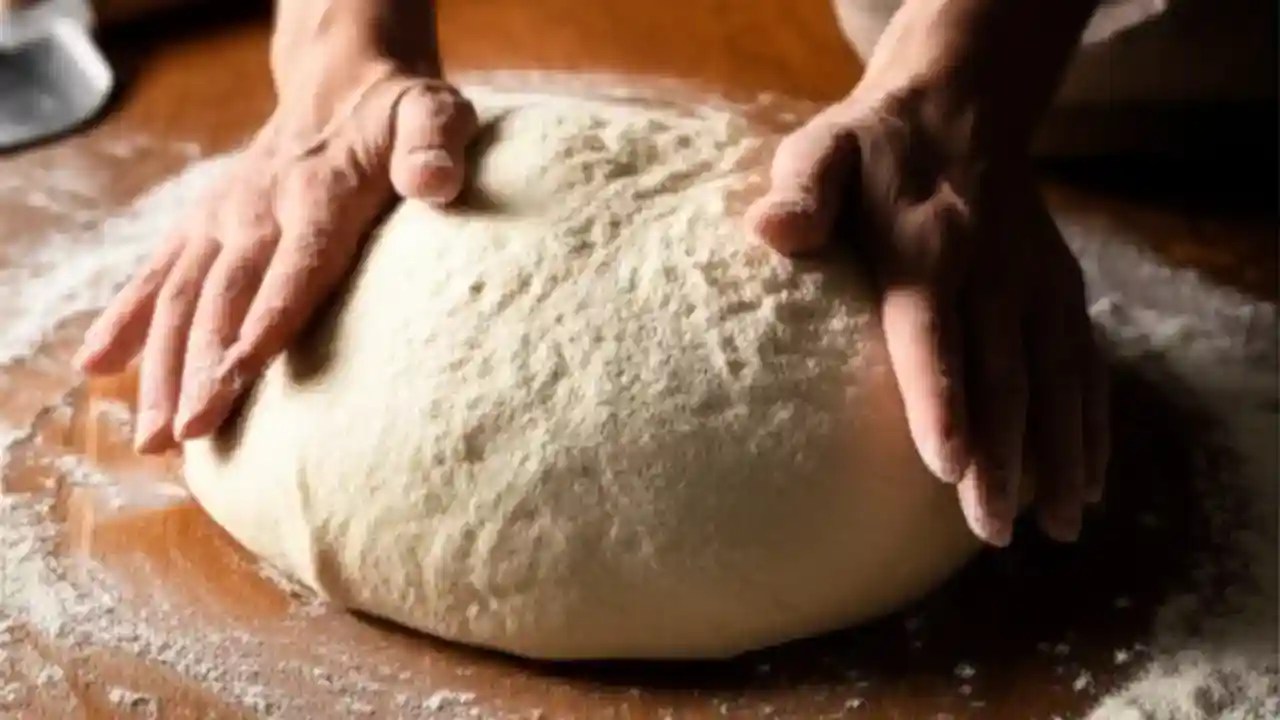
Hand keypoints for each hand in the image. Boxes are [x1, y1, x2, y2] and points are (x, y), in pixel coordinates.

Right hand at [75, 39, 477, 452]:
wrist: (339, 88)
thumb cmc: (399, 118)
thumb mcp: (431, 114)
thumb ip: (433, 144)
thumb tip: (436, 180)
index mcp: (321, 192)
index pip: (296, 261)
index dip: (269, 315)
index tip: (241, 369)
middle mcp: (259, 207)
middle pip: (227, 293)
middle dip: (202, 364)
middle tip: (189, 431)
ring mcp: (223, 218)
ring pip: (185, 295)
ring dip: (163, 365)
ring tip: (155, 435)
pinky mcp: (203, 226)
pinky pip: (159, 274)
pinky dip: (126, 318)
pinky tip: (98, 366)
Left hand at [746, 85, 1107, 545]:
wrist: (963, 106)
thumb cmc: (871, 146)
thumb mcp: (823, 149)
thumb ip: (803, 189)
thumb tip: (773, 230)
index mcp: (927, 243)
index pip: (933, 331)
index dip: (941, 397)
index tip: (947, 466)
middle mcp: (993, 267)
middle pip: (1003, 373)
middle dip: (1004, 456)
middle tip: (994, 530)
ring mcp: (1036, 280)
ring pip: (1056, 378)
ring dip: (1061, 454)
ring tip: (1059, 528)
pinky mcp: (1061, 289)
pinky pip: (1086, 363)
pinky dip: (1093, 422)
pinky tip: (1092, 479)